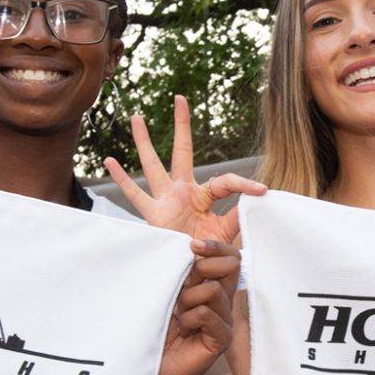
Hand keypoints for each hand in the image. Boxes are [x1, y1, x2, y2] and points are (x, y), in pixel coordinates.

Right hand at [102, 95, 265, 244]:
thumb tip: (259, 200)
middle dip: (182, 125)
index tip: (264, 191)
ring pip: (152, 166)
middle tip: (180, 98)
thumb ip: (239, 217)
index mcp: (204, 196)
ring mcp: (165, 201)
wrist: (191, 276)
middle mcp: (183, 192)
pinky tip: (109, 160)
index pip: (225, 181)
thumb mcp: (227, 234)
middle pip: (182, 151)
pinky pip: (135, 195)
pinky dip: (121, 179)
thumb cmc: (209, 254)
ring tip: (136, 117)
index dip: (245, 184)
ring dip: (144, 142)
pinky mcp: (152, 216)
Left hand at [158, 238, 240, 374]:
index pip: (230, 257)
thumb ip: (181, 271)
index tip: (192, 245)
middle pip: (229, 267)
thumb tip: (189, 245)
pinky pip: (207, 314)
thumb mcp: (168, 291)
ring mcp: (225, 320)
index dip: (215, 247)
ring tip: (178, 315)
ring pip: (213, 290)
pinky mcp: (222, 339)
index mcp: (213, 287)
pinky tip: (183, 329)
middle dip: (200, 270)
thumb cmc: (157, 327)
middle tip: (181, 287)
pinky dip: (189, 318)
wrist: (153, 364)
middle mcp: (223, 302)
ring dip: (188, 299)